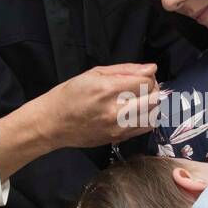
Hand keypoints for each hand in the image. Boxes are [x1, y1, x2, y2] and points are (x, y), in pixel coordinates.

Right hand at [44, 64, 160, 148]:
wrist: (53, 124)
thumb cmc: (70, 95)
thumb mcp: (94, 74)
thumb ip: (125, 70)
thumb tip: (151, 68)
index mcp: (108, 90)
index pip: (146, 81)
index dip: (147, 75)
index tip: (140, 75)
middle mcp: (116, 111)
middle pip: (154, 98)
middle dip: (152, 89)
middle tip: (142, 86)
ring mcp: (118, 128)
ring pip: (153, 114)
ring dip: (151, 104)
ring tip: (140, 99)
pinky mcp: (119, 139)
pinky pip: (145, 128)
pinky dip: (146, 117)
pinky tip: (136, 112)